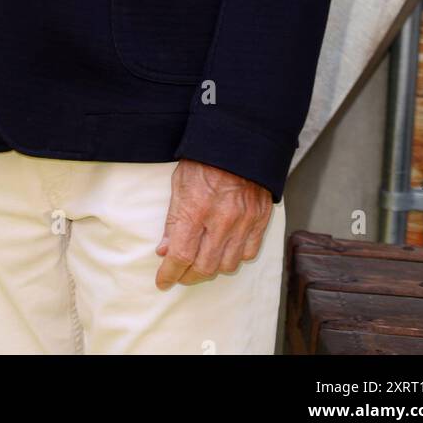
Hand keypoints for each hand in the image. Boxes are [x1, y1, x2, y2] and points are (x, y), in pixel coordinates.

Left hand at [155, 159, 272, 288]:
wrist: (238, 141)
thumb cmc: (204, 159)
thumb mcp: (179, 184)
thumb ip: (173, 220)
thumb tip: (164, 250)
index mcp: (196, 208)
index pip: (181, 255)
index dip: (169, 274)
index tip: (162, 281)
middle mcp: (221, 220)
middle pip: (204, 267)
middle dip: (188, 276)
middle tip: (180, 273)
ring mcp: (244, 221)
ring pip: (227, 265)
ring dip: (211, 268)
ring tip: (202, 261)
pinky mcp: (260, 220)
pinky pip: (248, 253)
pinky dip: (235, 257)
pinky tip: (225, 249)